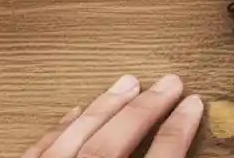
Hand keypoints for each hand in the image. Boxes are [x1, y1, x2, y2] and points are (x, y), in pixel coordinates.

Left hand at [21, 75, 203, 157]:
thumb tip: (184, 149)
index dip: (179, 129)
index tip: (193, 105)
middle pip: (116, 141)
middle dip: (146, 108)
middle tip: (169, 82)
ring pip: (76, 138)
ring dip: (105, 107)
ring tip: (127, 82)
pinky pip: (40, 150)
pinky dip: (60, 128)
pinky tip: (74, 111)